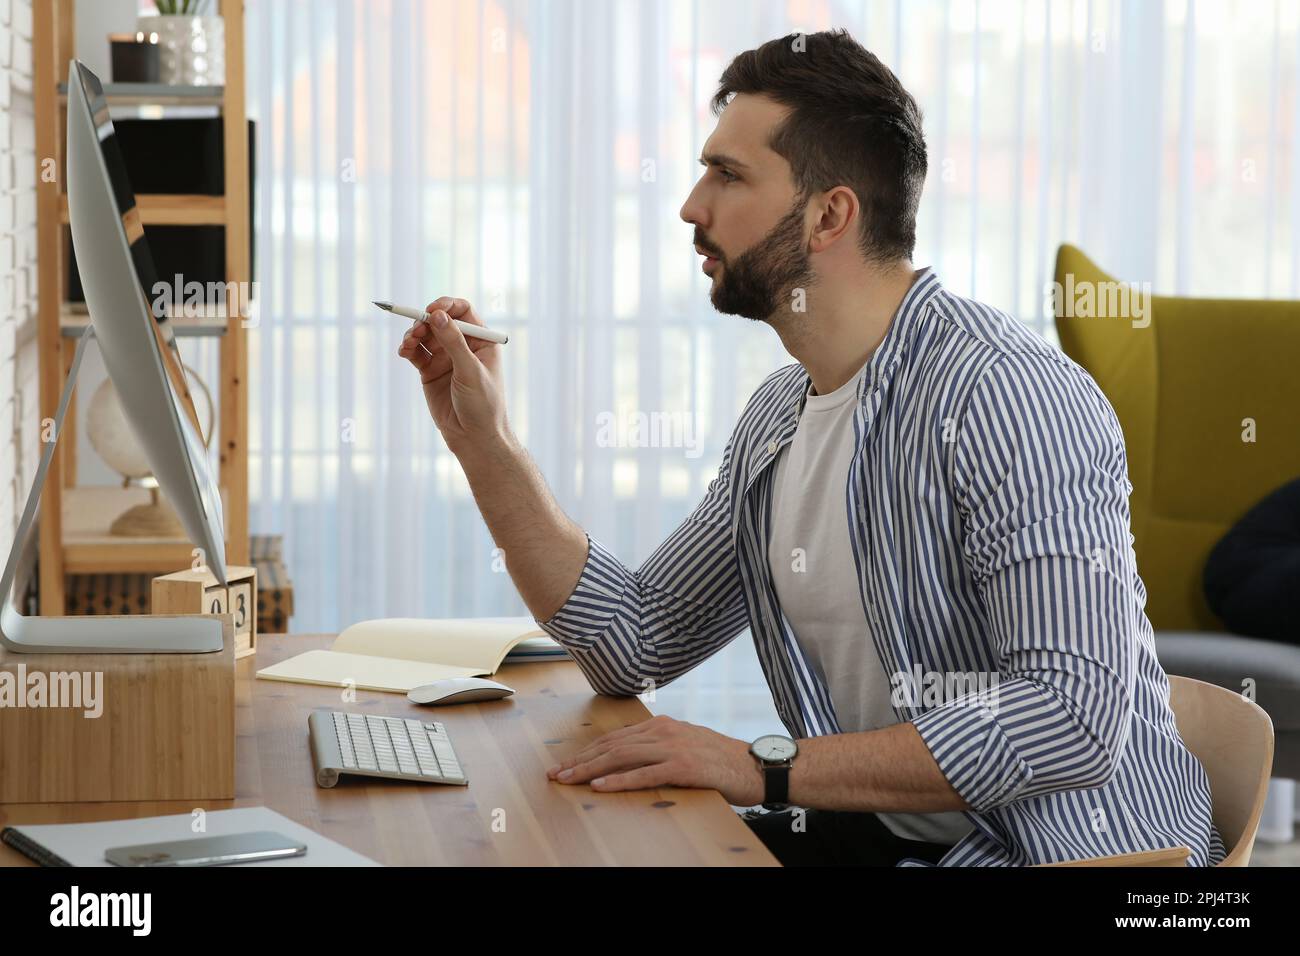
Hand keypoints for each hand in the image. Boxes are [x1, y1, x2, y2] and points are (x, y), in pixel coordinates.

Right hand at [397, 296, 509, 457]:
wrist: (473, 437)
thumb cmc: (483, 405)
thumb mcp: (470, 371)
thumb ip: (454, 343)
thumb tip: (438, 315)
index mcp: (481, 341)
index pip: (462, 311)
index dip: (446, 306)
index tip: (432, 311)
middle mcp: (463, 346)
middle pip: (439, 321)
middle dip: (425, 321)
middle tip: (417, 330)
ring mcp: (445, 358)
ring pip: (425, 336)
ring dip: (413, 334)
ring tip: (408, 343)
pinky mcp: (430, 372)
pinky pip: (416, 353)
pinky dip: (407, 348)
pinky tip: (404, 351)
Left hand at [546, 714, 764, 806]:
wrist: (757, 765)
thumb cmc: (722, 760)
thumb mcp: (687, 746)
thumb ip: (661, 748)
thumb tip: (633, 760)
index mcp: (662, 725)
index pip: (615, 738)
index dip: (588, 751)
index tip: (566, 763)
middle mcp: (663, 731)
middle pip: (612, 745)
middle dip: (580, 760)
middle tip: (555, 774)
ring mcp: (673, 747)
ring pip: (621, 757)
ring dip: (590, 769)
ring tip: (568, 780)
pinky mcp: (683, 767)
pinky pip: (644, 774)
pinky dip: (619, 780)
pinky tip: (600, 787)